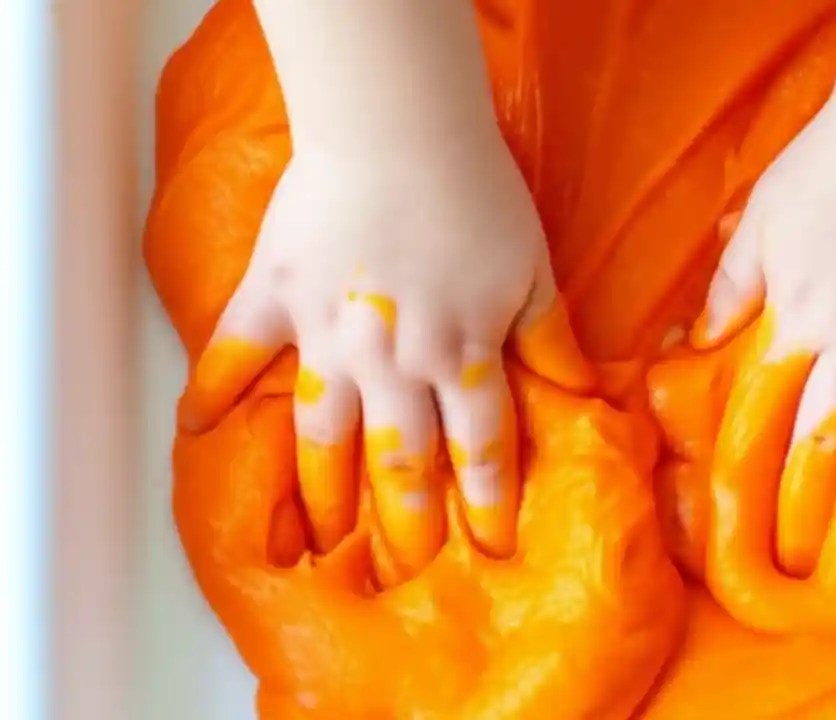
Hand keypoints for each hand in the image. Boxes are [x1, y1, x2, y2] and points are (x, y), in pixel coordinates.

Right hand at [177, 134, 591, 571]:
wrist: (399, 129)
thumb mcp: (535, 270)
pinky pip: (236, 352)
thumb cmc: (478, 195)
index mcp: (462, 358)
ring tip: (318, 545)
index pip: (482, 450)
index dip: (490, 505)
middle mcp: (392, 365)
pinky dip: (213, 388)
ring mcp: (326, 335)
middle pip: (402, 461)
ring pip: (322, 433)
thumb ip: (551, 339)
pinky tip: (196, 430)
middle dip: (410, 526)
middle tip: (407, 575)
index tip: (492, 550)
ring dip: (321, 494)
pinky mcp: (274, 297)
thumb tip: (584, 395)